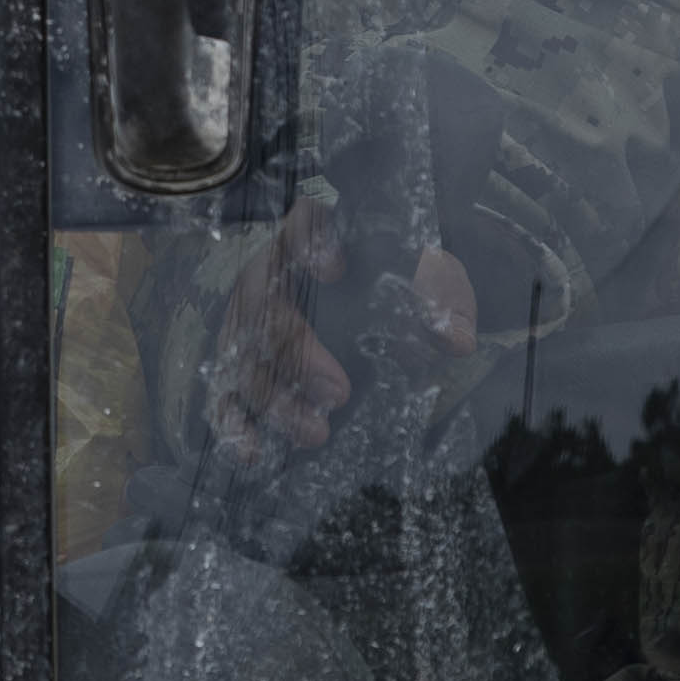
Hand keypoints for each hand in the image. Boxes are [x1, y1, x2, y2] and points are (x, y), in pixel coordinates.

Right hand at [223, 196, 485, 451]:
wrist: (363, 284)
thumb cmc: (390, 270)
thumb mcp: (422, 273)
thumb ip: (440, 298)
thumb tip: (456, 342)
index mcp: (311, 233)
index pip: (300, 227)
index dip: (309, 245)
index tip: (336, 268)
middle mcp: (269, 272)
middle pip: (264, 310)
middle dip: (297, 355)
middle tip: (340, 394)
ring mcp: (246, 318)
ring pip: (242, 357)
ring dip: (274, 401)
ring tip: (316, 434)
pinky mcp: (239, 360)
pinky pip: (223, 390)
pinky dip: (234, 423)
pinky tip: (252, 453)